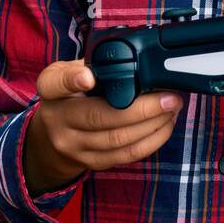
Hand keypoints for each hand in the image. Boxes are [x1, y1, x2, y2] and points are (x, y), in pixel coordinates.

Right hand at [22, 59, 182, 195]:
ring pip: (118, 140)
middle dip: (143, 108)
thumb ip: (94, 64)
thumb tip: (138, 60)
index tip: (89, 77)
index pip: (56, 83)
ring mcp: (74, 145)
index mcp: (51, 89)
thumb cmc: (71, 94)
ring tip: (172, 109)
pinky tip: (164, 126)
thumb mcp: (70, 70)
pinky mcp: (91, 162)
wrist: (53, 135)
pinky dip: (151, 141)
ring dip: (153, 125)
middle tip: (169, 97)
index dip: (73, 80)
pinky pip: (126, 155)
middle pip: (101, 117)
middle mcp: (58, 120)